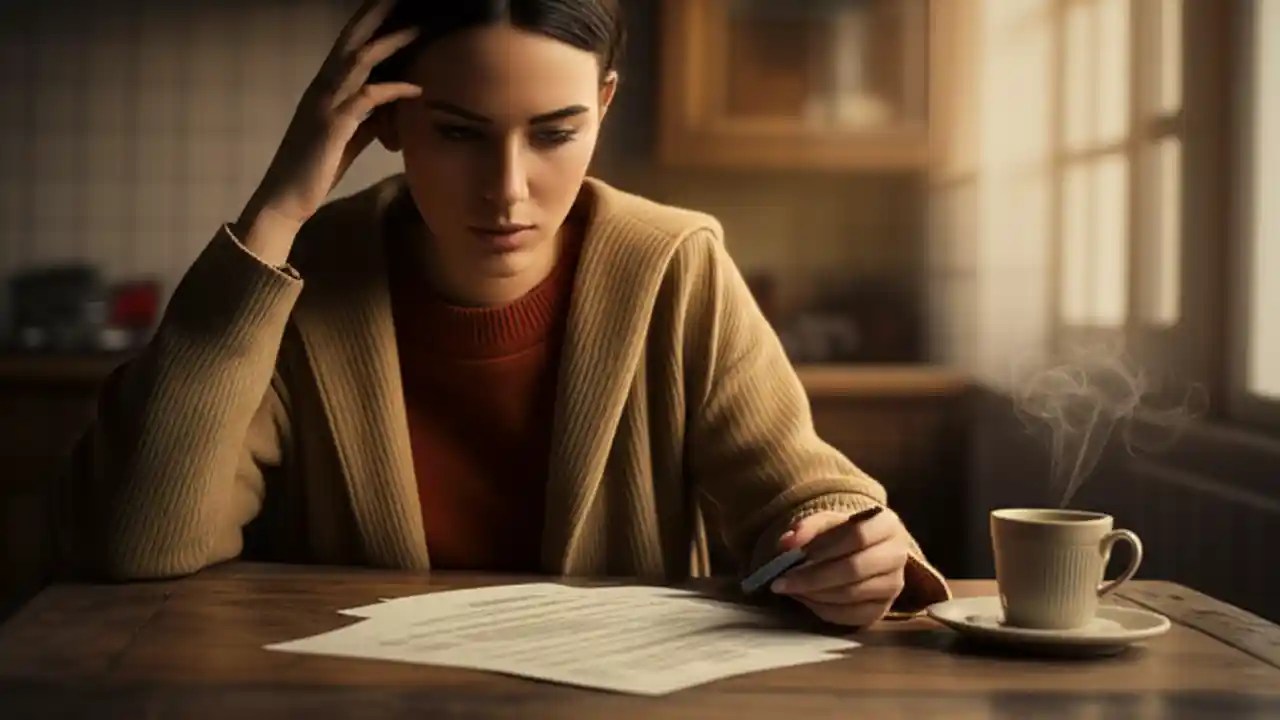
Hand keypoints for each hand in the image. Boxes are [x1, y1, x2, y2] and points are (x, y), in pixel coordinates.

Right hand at [238, 0, 420, 235]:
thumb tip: (394, 109)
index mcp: (324, 87)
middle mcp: (322, 87)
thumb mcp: (348, 138)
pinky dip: (395, 90)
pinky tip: (417, 89)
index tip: (390, 5)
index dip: (367, 22)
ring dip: (391, 42)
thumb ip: (369, 120)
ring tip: (418, 28)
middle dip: (375, 14)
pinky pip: (369, 98)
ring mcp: (326, 102)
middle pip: (352, 39)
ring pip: (360, 60)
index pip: (347, 44)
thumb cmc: (316, 168)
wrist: (286, 198)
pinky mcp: (334, 124)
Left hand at [769, 508, 909, 627]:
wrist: (866, 551)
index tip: (795, 554)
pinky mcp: (884, 609)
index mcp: (887, 525)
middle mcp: (898, 555)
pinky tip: (805, 599)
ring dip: (815, 594)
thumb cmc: (844, 533)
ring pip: (852, 595)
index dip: (824, 546)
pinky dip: (824, 609)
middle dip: (813, 577)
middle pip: (854, 569)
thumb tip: (787, 543)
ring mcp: (894, 585)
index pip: (857, 535)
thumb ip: (807, 527)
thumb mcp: (827, 522)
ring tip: (790, 588)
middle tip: (781, 582)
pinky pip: (851, 616)